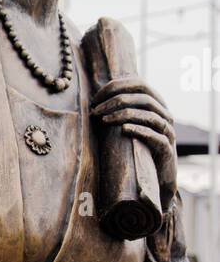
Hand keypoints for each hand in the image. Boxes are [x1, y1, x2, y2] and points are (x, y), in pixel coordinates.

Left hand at [91, 79, 177, 209]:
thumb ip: (118, 110)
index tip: (96, 97)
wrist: (154, 177)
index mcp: (156, 104)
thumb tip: (92, 101)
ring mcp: (168, 131)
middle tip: (96, 111)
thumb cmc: (136, 148)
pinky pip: (155, 136)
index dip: (117, 86)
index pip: (139, 84)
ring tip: (104, 120)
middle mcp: (165, 114)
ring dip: (124, 115)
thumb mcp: (127, 126)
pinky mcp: (167, 148)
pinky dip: (139, 130)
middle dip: (117, 101)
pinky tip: (123, 130)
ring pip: (150, 115)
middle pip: (144, 98)